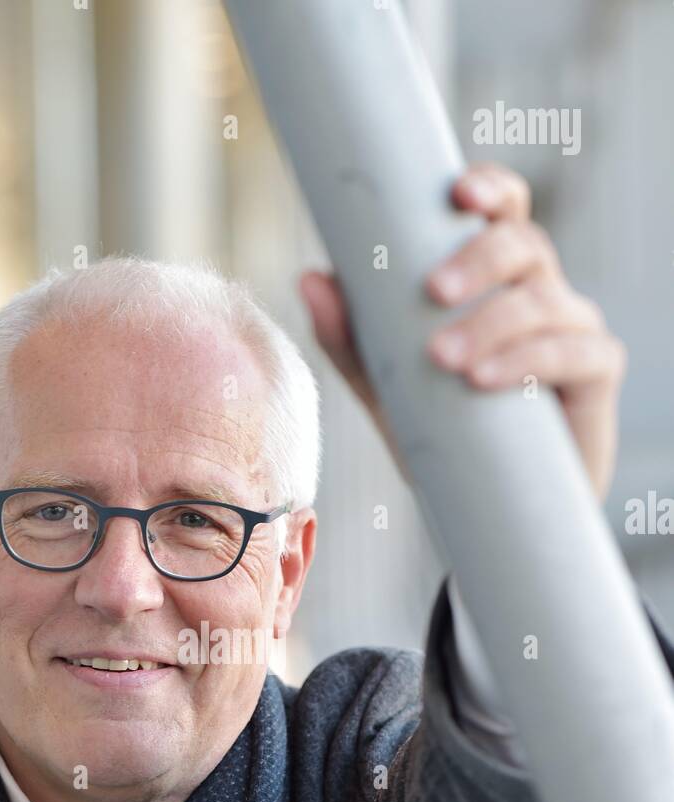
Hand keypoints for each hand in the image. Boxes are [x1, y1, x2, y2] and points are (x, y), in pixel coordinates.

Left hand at [299, 161, 627, 503]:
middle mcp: (541, 290)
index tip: (458, 190)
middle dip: (479, 259)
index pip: (503, 211)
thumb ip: (350, 338)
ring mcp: (575, 327)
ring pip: (543, 301)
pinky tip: (487, 379)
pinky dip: (529, 360)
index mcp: (496, 277)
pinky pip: (574, 352)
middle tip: (432, 291)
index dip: (490, 187)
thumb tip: (310, 277)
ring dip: (491, 323)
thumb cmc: (445, 433)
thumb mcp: (385, 388)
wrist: (490, 508)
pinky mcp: (597, 373)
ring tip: (443, 359)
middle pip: (524, 244)